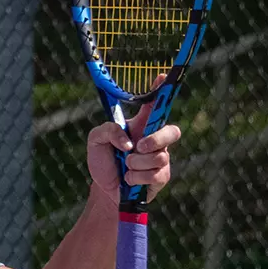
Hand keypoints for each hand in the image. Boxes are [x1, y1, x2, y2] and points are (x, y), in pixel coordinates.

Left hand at [86, 74, 180, 203]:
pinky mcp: (161, 177)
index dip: (161, 90)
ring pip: (158, 156)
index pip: (155, 104)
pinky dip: (136, 178)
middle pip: (172, 131)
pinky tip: (129, 180)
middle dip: (156, 139)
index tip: (162, 77)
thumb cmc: (103, 161)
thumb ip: (108, 130)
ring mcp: (161, 159)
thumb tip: (128, 141)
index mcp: (141, 126)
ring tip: (125, 167)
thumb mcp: (95, 141)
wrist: (104, 191)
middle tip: (138, 146)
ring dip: (135, 163)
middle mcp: (155, 140)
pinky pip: (154, 175)